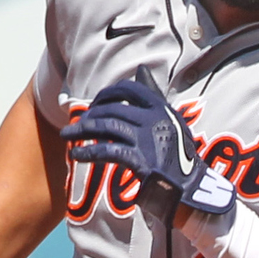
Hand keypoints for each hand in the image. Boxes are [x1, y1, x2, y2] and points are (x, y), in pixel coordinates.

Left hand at [62, 75, 235, 222]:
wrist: (191, 187)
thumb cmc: (179, 155)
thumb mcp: (172, 122)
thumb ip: (154, 101)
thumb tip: (141, 70)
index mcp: (162, 108)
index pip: (130, 89)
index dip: (107, 94)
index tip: (95, 104)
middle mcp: (155, 119)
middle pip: (113, 109)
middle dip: (90, 115)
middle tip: (76, 125)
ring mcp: (147, 139)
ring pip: (107, 127)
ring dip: (82, 130)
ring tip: (67, 136)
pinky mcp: (140, 160)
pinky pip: (107, 151)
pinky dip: (88, 152)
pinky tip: (76, 155)